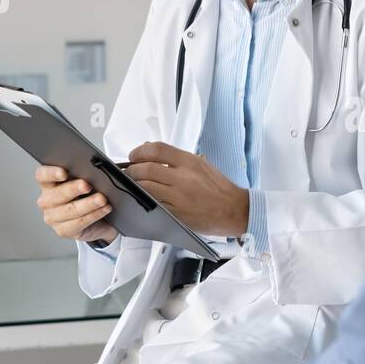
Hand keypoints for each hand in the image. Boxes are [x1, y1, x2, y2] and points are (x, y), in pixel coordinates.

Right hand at [35, 165, 117, 243]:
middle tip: (87, 185)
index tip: (64, 172)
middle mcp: (47, 200)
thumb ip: (86, 172)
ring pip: (70, 210)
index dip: (51, 173)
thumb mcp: (88, 180)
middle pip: (57, 194)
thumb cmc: (90, 194)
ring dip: (88, 204)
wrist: (100, 219)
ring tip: (102, 199)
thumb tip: (96, 170)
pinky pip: (79, 222)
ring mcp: (52, 217)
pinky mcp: (63, 230)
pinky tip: (105, 208)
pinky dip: (94, 214)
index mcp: (48, 183)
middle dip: (73, 189)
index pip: (42, 175)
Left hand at [126, 142, 248, 235]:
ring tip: (135, 185)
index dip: (139, 151)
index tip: (134, 155)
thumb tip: (151, 150)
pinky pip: (153, 204)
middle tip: (131, 172)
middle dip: (133, 170)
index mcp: (190, 162)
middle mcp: (184, 177)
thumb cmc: (218, 188)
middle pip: (146, 169)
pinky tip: (144, 198)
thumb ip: (176, 158)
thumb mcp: (201, 164)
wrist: (233, 210)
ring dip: (135, 186)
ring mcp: (179, 197)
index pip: (157, 150)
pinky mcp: (176, 213)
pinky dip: (144, 200)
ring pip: (146, 187)